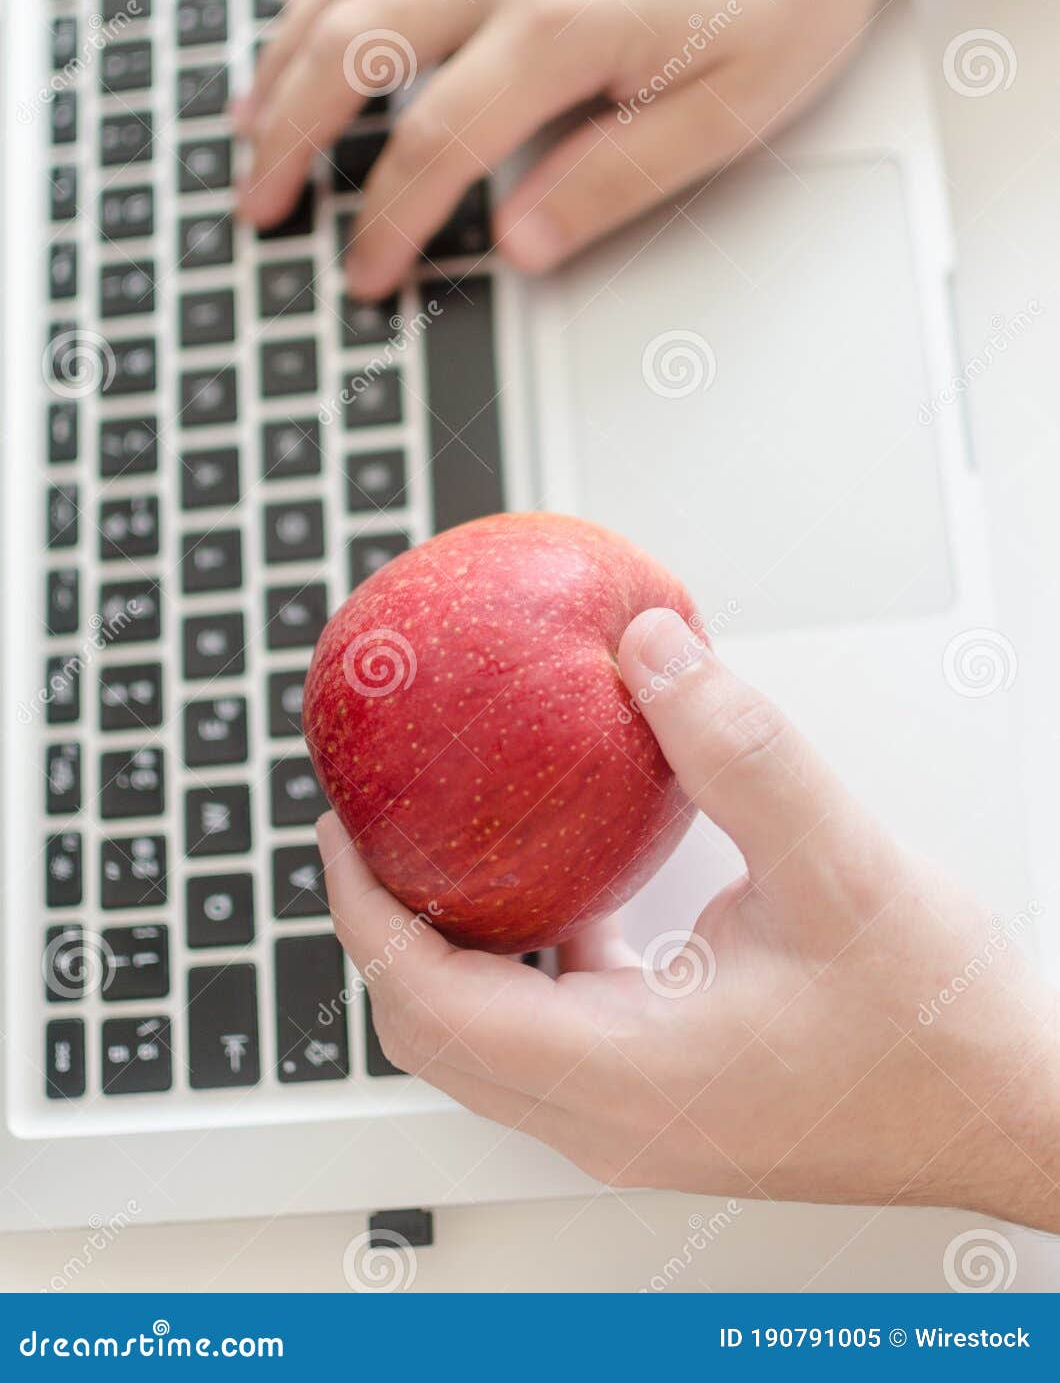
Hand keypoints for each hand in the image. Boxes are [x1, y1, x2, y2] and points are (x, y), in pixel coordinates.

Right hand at [238, 0, 904, 297]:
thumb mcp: (724, 114)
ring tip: (252, 123)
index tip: (364, 270)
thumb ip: (613, 181)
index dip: (385, 222)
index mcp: (563, 21)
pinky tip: (306, 7)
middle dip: (288, 140)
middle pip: (349, 51)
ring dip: (283, 55)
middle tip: (260, 203)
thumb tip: (521, 241)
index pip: (432, 144)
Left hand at [318, 608, 1059, 1229]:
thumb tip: (648, 646)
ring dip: (450, 947)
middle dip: (383, 928)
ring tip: (453, 845)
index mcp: (624, 1077)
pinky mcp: (669, 1102)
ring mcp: (637, 1121)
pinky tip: (570, 883)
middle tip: (377, 829)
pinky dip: (527, 961)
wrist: (1008, 1111)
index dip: (362, 908)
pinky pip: (553, 1034)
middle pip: (433, 1033)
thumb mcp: (838, 863)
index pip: (429, 1000)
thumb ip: (734, 745)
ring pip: (488, 1042)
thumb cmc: (937, 1025)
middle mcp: (610, 1119)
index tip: (340, 822)